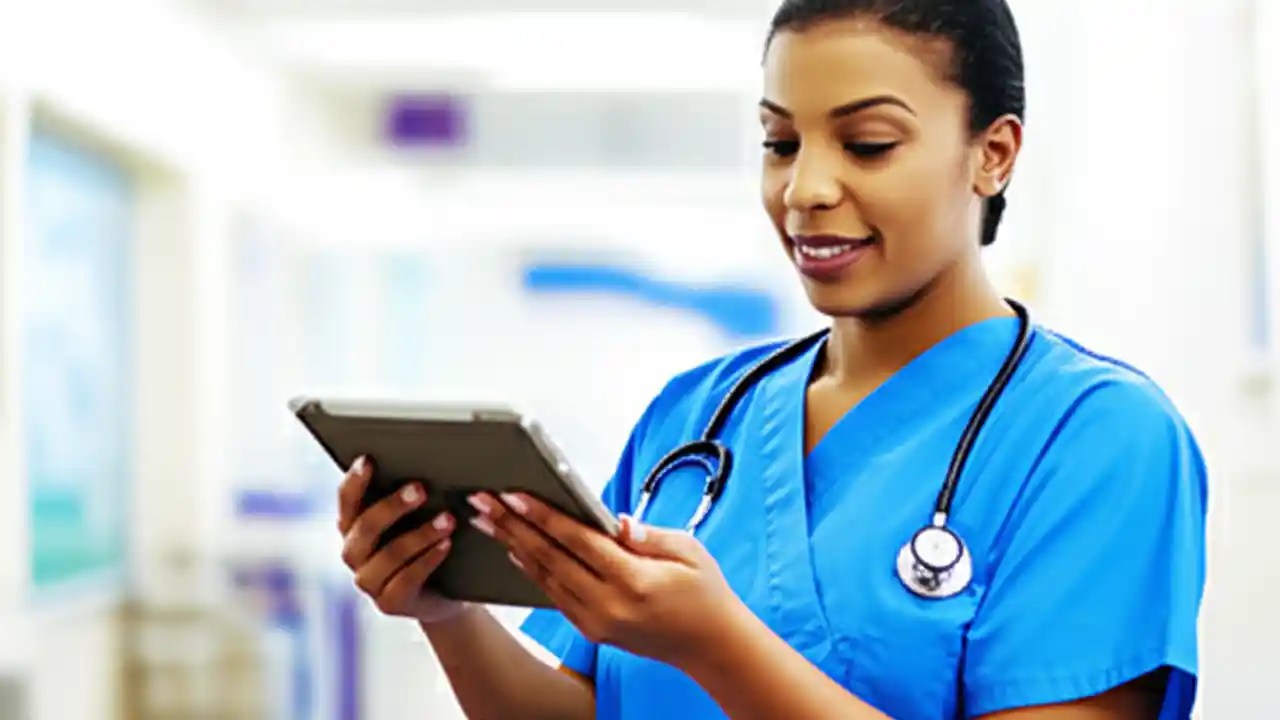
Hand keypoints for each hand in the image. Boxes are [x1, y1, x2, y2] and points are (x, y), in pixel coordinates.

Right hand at [338, 456, 468, 624]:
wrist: (444, 593)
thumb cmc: (427, 543)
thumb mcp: (417, 517)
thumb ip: (410, 497)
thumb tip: (426, 465)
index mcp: (354, 526)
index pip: (346, 501)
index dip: (354, 481)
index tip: (368, 460)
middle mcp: (354, 553)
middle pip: (365, 527)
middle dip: (392, 506)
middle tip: (420, 489)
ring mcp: (369, 581)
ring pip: (389, 555)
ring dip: (420, 534)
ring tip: (448, 519)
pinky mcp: (389, 603)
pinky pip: (406, 580)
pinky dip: (428, 559)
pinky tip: (446, 545)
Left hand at [467, 492, 743, 667]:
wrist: (710, 646)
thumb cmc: (704, 593)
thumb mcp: (689, 551)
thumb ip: (648, 534)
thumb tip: (613, 519)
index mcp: (633, 581)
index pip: (577, 541)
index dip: (542, 515)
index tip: (514, 495)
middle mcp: (609, 605)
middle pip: (550, 558)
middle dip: (512, 526)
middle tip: (483, 502)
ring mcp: (596, 621)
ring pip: (545, 578)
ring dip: (513, 545)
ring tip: (487, 521)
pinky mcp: (592, 629)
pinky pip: (554, 595)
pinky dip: (532, 571)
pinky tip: (516, 550)